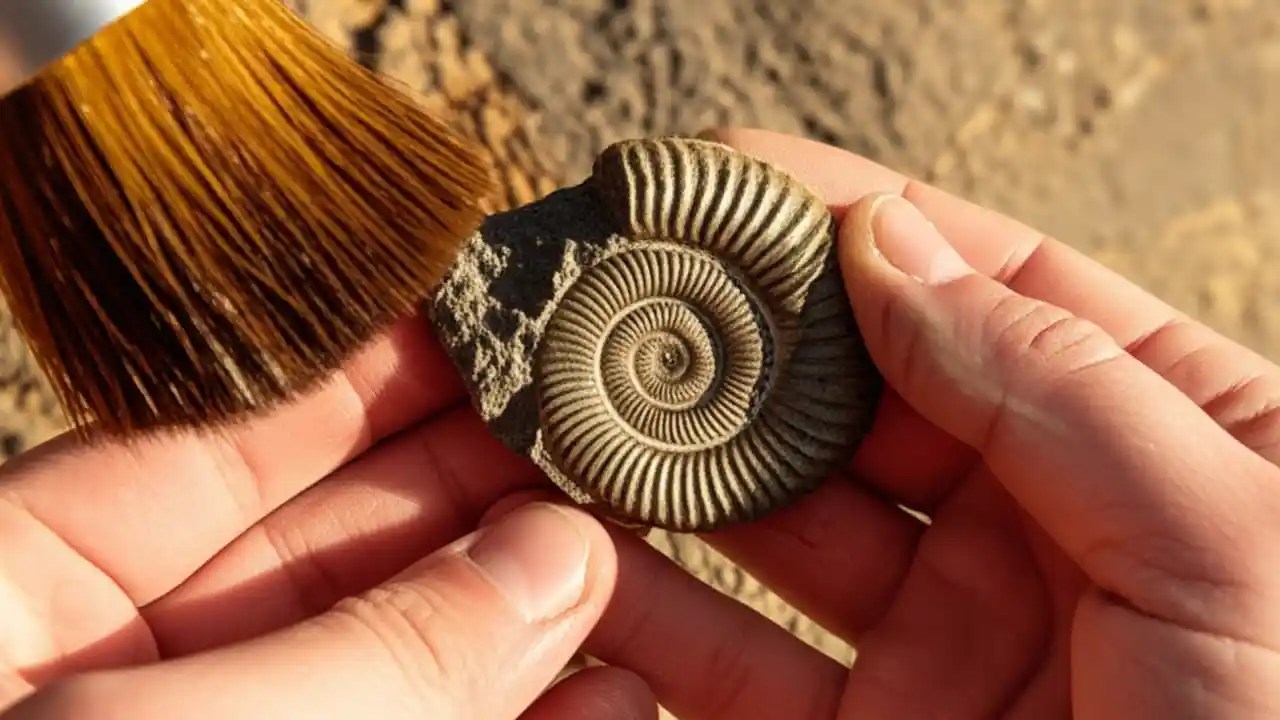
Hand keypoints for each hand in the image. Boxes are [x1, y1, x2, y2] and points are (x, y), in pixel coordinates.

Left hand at [0, 320, 655, 718]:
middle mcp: (122, 672)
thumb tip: (556, 559)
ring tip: (639, 580)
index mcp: (18, 603)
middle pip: (340, 550)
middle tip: (610, 454)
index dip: (373, 375)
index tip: (500, 330)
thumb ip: (375, 652)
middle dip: (486, 501)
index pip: (222, 443)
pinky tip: (611, 699)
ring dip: (531, 627)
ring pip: (398, 662)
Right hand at [576, 129, 1279, 717]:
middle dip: (721, 341)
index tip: (705, 185)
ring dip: (658, 465)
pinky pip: (727, 660)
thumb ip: (1054, 375)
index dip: (836, 221)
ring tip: (551, 408)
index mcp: (1148, 439)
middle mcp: (1034, 527)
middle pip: (843, 397)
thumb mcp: (1237, 534)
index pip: (971, 286)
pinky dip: (638, 609)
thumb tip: (886, 234)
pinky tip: (569, 555)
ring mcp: (939, 640)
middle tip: (597, 295)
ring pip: (765, 524)